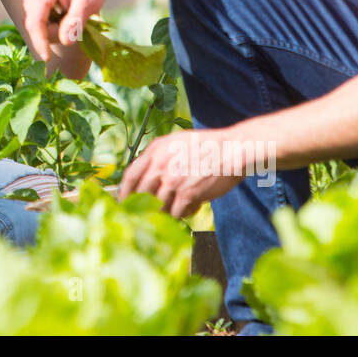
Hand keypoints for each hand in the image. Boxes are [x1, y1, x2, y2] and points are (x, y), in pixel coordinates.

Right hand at [21, 0, 105, 61]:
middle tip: (76, 21)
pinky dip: (52, 25)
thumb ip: (76, 21)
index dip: (40, 41)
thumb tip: (65, 42)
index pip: (35, 21)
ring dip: (54, 29)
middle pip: (36, 26)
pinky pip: (39, 25)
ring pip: (37, 27)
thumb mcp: (88, 3)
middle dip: (55, 32)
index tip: (47, 58)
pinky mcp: (31, 5)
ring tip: (69, 15)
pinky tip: (63, 15)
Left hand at [117, 129, 245, 218]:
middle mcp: (160, 164)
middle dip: (142, 208)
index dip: (124, 193)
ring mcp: (173, 180)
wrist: (233, 150)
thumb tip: (145, 176)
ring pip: (158, 207)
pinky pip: (176, 213)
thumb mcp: (177, 142)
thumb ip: (159, 157)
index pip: (130, 176)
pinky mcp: (187, 194)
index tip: (124, 203)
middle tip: (147, 214)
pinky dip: (183, 213)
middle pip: (141, 196)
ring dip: (166, 211)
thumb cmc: (207, 147)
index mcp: (156, 150)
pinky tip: (194, 205)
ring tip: (179, 205)